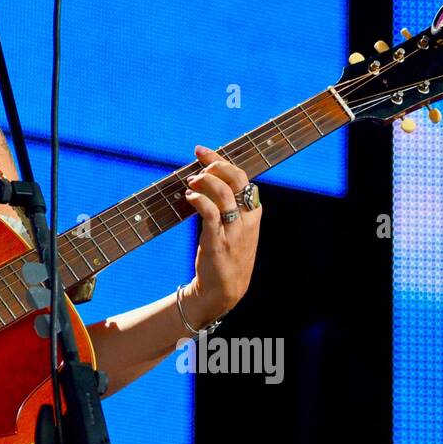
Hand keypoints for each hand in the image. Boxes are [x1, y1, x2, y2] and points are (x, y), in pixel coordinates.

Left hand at [181, 144, 261, 324]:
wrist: (223, 291)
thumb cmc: (226, 257)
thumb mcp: (236, 230)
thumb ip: (227, 207)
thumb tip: (206, 180)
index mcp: (254, 214)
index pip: (243, 178)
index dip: (222, 162)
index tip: (203, 152)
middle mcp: (247, 220)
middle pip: (238, 180)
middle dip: (216, 164)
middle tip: (197, 159)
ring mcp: (234, 231)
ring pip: (224, 193)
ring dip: (205, 181)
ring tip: (191, 181)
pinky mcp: (218, 242)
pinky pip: (210, 213)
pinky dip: (198, 200)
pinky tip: (189, 197)